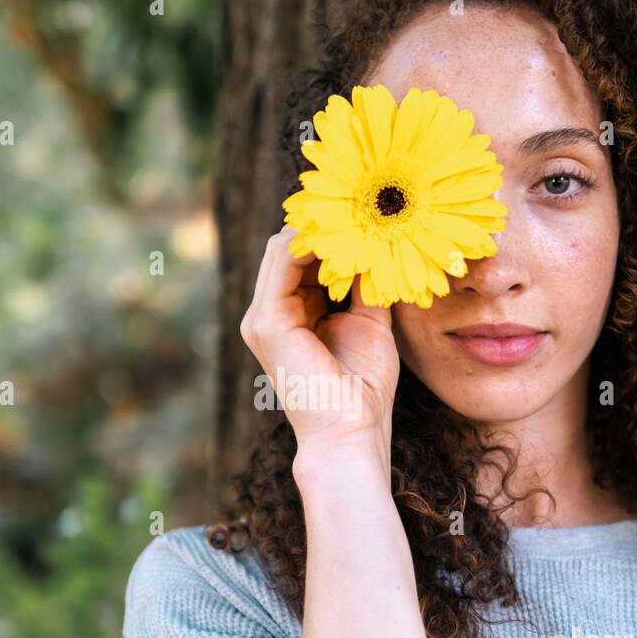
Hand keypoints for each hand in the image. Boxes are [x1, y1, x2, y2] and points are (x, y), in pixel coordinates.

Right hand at [239, 226, 398, 460]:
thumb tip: (374, 244)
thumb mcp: (368, 322)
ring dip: (320, 229)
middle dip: (324, 226)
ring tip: (358, 215)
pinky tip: (346, 236)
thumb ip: (363, 285)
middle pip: (287, 249)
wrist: (352, 432)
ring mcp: (262, 318)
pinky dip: (313, 243)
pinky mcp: (267, 322)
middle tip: (364, 206)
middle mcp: (269, 314)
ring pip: (281, 248)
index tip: (368, 216)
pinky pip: (284, 261)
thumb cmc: (363, 389)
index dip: (331, 236)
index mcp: (291, 316)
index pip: (300, 260)